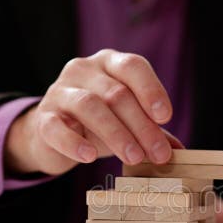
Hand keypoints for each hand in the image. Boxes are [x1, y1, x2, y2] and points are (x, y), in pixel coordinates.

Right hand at [4, 49, 182, 175]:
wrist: (50, 134)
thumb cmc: (97, 123)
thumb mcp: (126, 122)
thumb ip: (152, 130)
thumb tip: (179, 150)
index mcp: (109, 63)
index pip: (133, 66)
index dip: (151, 90)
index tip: (166, 117)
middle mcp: (83, 70)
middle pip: (116, 93)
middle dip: (142, 126)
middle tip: (159, 154)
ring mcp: (59, 91)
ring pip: (90, 106)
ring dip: (116, 134)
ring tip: (134, 158)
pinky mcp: (43, 117)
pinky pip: (57, 127)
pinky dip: (74, 142)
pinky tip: (90, 156)